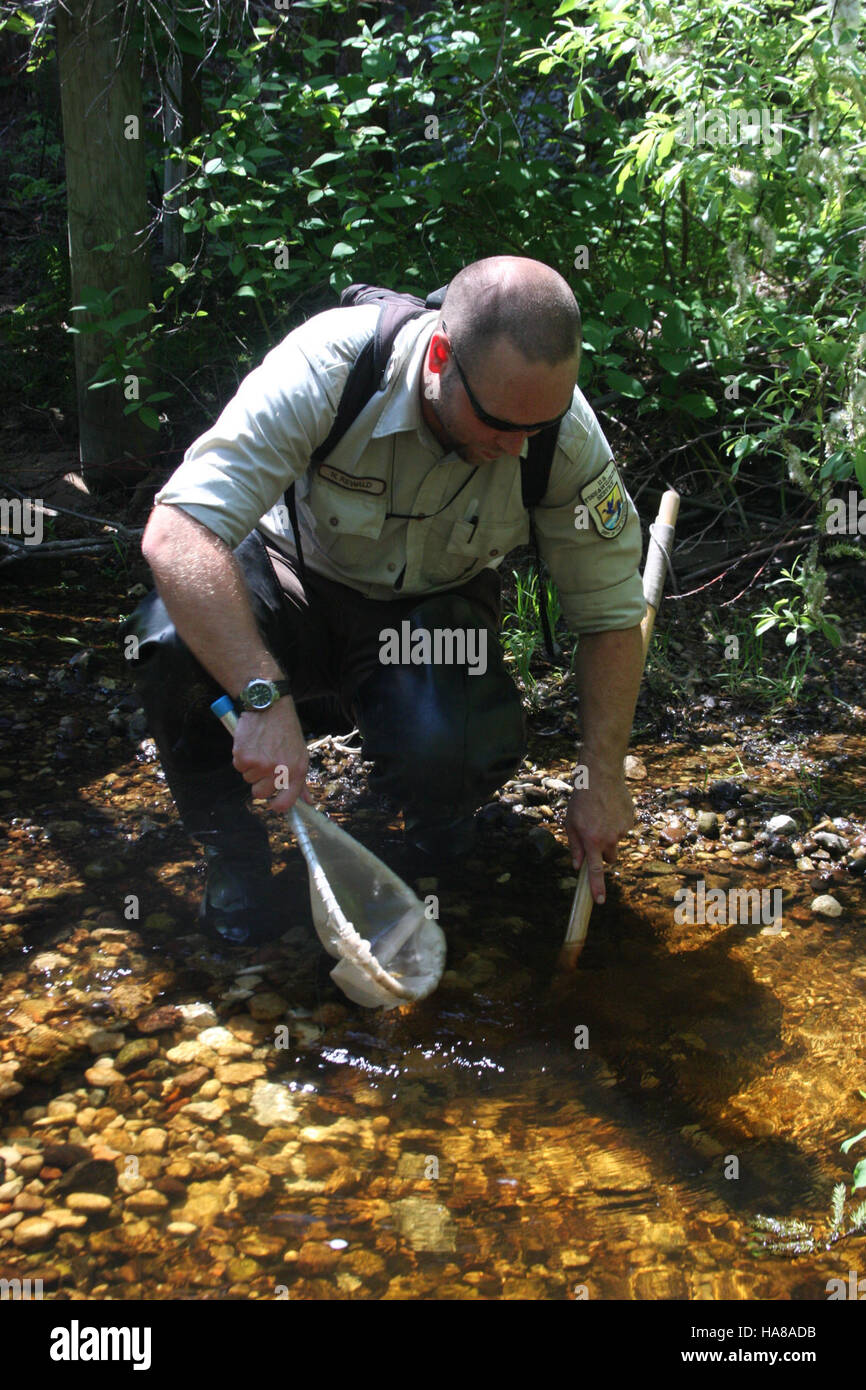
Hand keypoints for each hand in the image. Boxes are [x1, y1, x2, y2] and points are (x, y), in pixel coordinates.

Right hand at [231, 698, 311, 812]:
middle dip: (259, 782)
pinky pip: (238, 766)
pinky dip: (241, 757)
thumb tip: (308, 802)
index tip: (273, 803)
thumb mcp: (300, 754)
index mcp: (297, 771)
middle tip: (263, 765)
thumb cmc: (286, 730)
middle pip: (260, 793)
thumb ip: (301, 780)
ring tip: (259, 748)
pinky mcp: (244, 757)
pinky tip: (250, 743)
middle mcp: (279, 770)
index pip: (285, 802)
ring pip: (248, 778)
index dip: (277, 806)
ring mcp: (260, 764)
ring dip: (250, 767)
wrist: (270, 705)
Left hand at [565, 761, 633, 904]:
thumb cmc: (581, 800)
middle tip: (595, 837)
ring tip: (601, 815)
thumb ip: (574, 846)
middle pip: (609, 859)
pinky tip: (610, 809)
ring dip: (609, 835)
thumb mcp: (570, 824)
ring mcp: (622, 829)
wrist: (601, 776)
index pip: (595, 871)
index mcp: (592, 841)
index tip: (600, 901)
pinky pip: (623, 828)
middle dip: (603, 854)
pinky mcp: (631, 820)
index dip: (597, 888)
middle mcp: (609, 838)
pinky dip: (617, 823)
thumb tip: (577, 865)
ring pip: (616, 841)